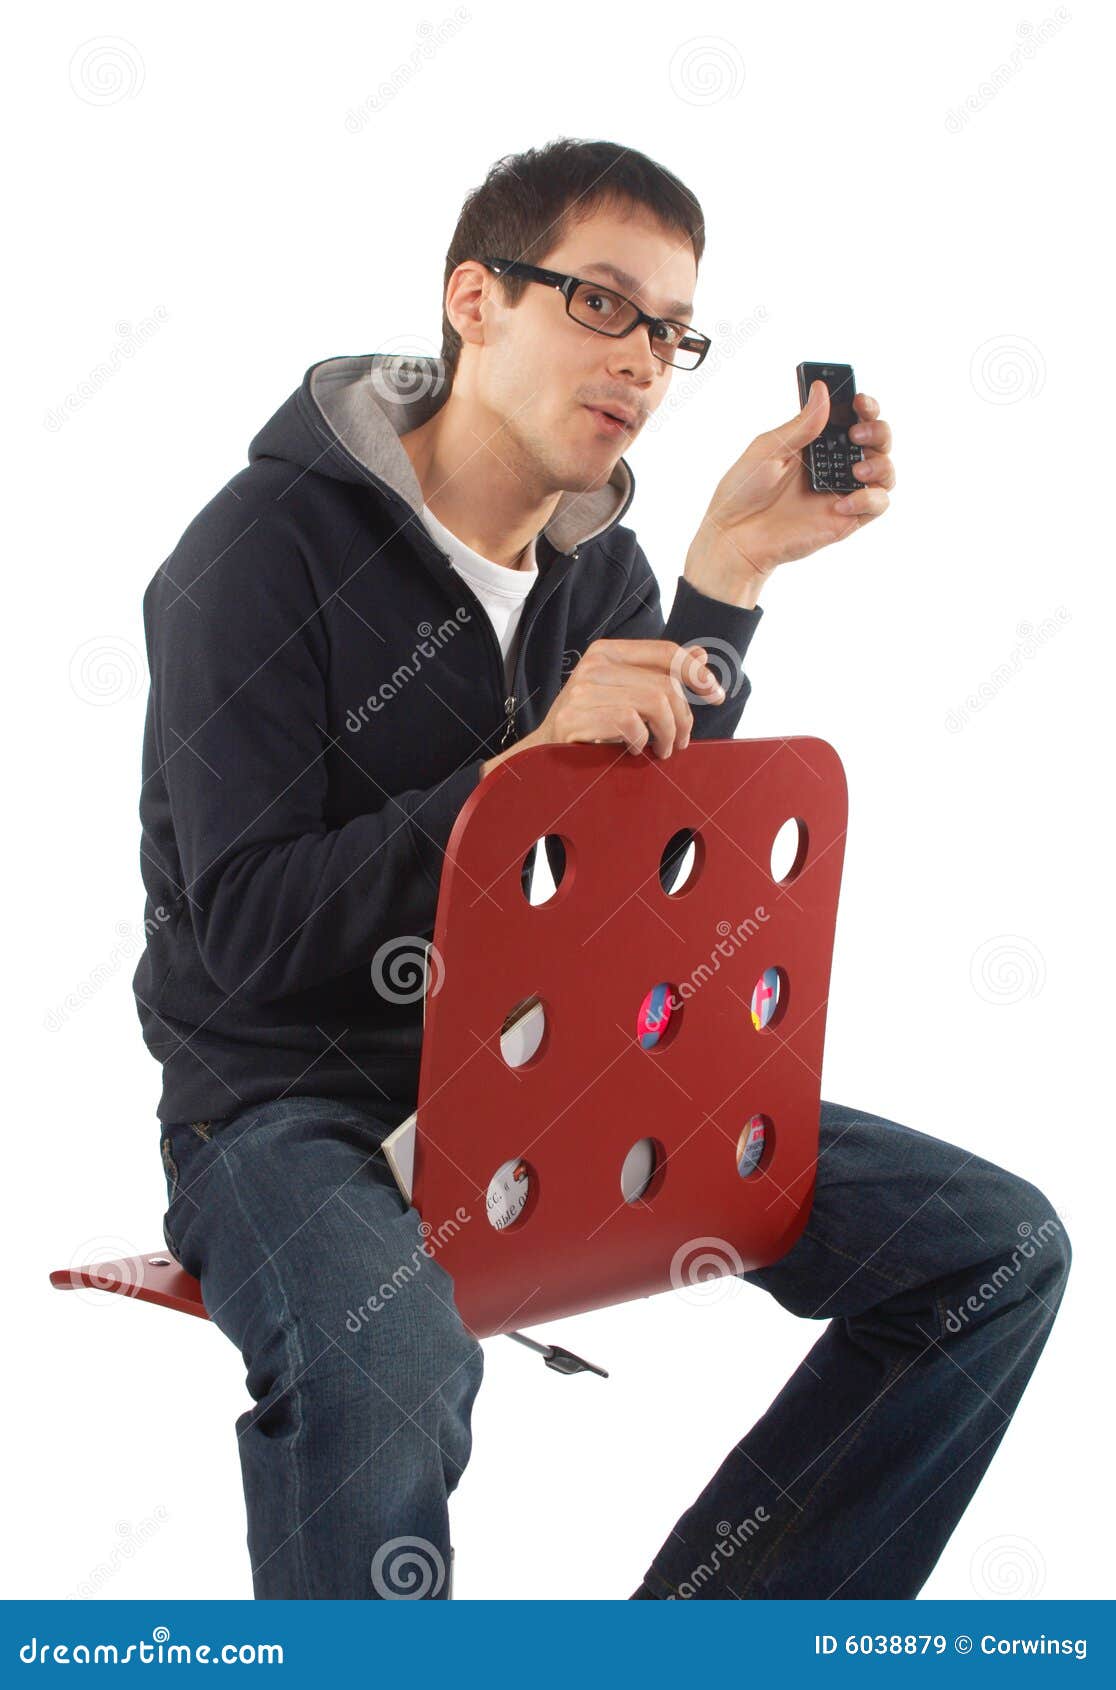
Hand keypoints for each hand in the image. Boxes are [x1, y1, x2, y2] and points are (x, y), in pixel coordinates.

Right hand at [494, 639, 725, 768]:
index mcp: (608, 652)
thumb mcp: (626, 695)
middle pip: (666, 683)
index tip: (716, 694)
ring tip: (661, 749)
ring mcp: (582, 690)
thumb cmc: (589, 728)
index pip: (666, 652)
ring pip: (655, 702)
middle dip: (684, 717)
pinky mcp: (575, 717)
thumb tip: (701, 656)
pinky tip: (634, 750)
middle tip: (679, 742)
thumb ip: (660, 675)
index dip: (697, 674)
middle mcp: (594, 664)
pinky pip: (631, 723)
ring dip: (667, 733)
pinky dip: (641, 741)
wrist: (540, 755)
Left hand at [684, 385, 894, 594]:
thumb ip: (801, 424)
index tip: (860, 402)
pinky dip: (869, 499)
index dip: (866, 407)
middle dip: (878, 431)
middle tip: (857, 434)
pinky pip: (877, 504)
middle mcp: (835, 464)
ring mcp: (842, 491)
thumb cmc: (744, 492)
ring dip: (880, 464)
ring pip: (885, 471)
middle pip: (877, 440)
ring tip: (856, 470)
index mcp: (817, 442)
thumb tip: (821, 390)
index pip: (854, 418)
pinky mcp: (847, 518)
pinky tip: (842, 503)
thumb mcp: (769, 449)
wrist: (736, 536)